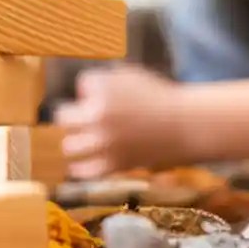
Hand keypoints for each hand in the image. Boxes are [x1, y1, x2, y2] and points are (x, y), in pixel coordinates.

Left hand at [54, 66, 189, 178]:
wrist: (185, 126)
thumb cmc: (159, 99)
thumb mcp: (131, 76)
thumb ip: (104, 80)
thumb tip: (80, 93)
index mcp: (104, 89)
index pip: (82, 85)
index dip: (91, 90)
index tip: (104, 95)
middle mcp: (99, 114)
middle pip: (63, 116)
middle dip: (72, 114)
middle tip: (79, 119)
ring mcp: (105, 142)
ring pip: (68, 145)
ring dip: (73, 141)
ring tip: (78, 142)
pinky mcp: (113, 164)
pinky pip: (84, 171)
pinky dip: (79, 169)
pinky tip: (77, 166)